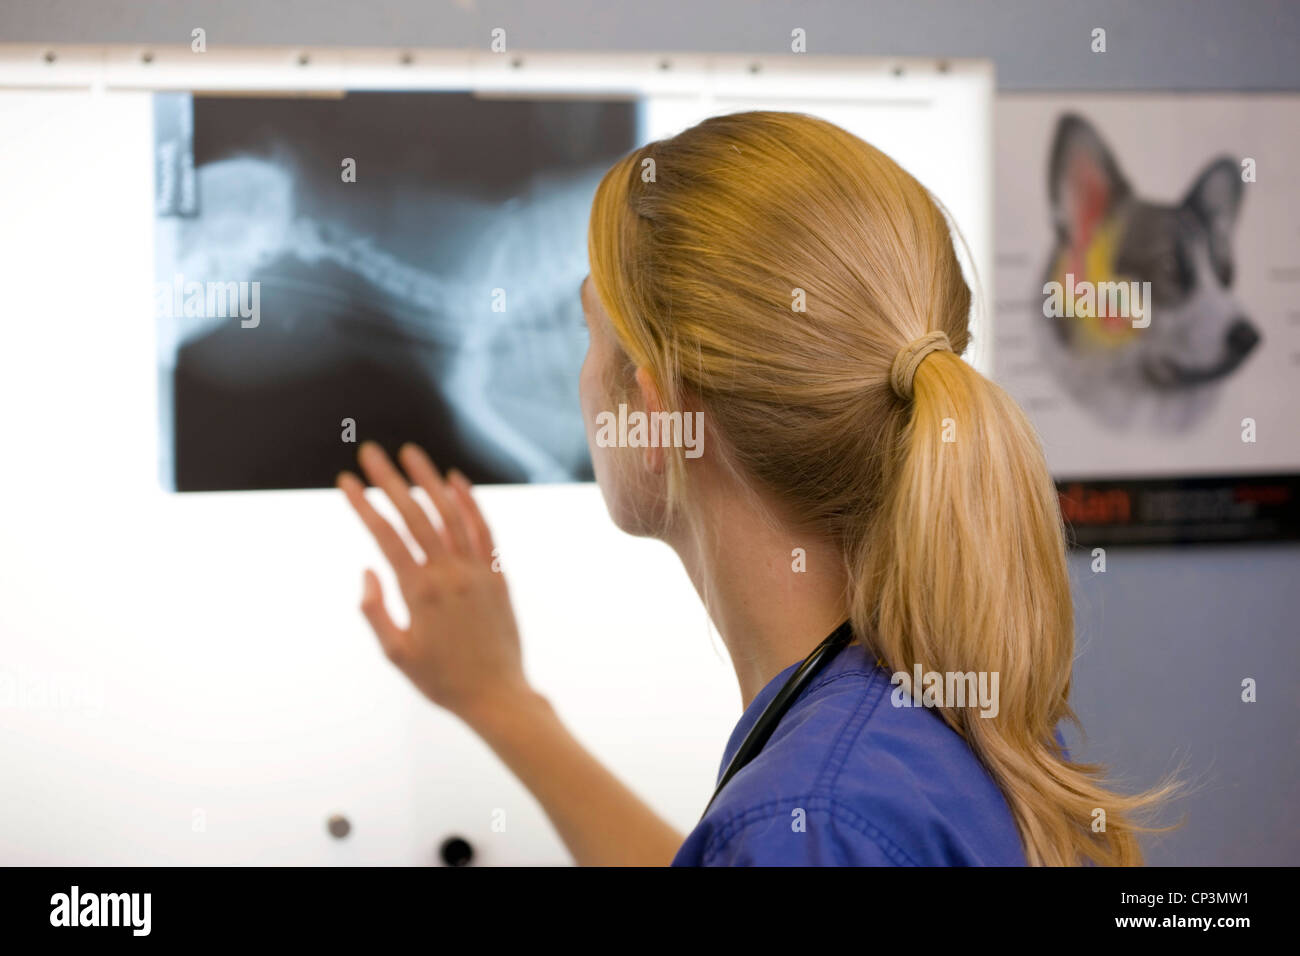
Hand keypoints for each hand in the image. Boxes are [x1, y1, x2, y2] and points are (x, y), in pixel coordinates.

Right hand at [337, 441, 528, 721]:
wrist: (496, 694)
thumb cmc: (440, 680)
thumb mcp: (396, 654)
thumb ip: (375, 612)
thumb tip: (368, 570)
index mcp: (419, 592)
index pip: (386, 536)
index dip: (364, 505)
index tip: (346, 481)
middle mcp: (449, 574)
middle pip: (415, 515)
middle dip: (389, 480)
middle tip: (369, 452)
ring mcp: (477, 571)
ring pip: (451, 514)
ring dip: (429, 480)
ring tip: (409, 454)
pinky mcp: (497, 575)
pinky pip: (483, 530)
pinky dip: (469, 502)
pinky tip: (454, 481)